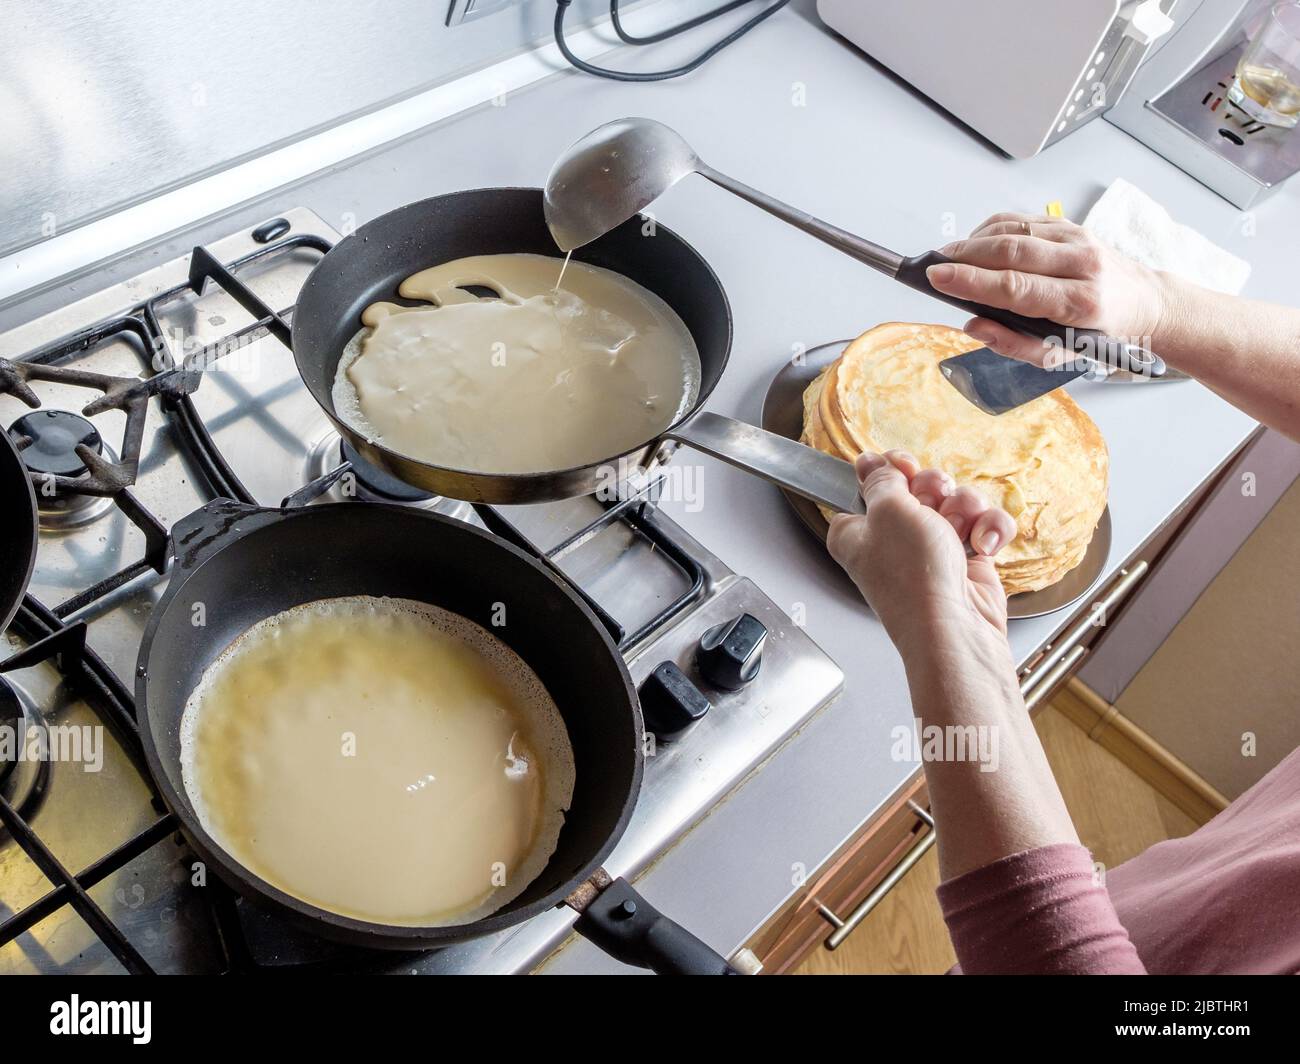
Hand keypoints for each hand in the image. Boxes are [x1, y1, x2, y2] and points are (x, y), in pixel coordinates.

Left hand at [827, 451, 1017, 645]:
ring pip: (956, 502)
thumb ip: (881, 480)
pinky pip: (984, 525)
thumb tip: (869, 462)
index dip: (889, 472)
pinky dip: (988, 530)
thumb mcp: (887, 511)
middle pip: (918, 487)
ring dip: (964, 508)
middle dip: (934, 488)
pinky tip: (981, 545)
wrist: (955, 628)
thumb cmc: (912, 578)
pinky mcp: (967, 560)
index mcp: (859, 531)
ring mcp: (933, 550)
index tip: (901, 468)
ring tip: (958, 530)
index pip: (869, 484)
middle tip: (931, 503)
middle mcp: (894, 540)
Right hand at [925, 212, 1169, 363]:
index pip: (1015, 286)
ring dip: (975, 241)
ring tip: (950, 258)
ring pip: (1014, 229)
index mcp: (1080, 302)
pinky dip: (991, 231)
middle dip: (966, 256)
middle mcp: (1082, 264)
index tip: (938, 277)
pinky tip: (976, 247)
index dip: (972, 281)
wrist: (1142, 303)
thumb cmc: (1097, 334)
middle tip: (935, 265)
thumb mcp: (1058, 355)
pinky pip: (1022, 220)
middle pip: (1012, 250)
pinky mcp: (1070, 224)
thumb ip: (1014, 344)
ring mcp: (1078, 239)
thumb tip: (974, 325)